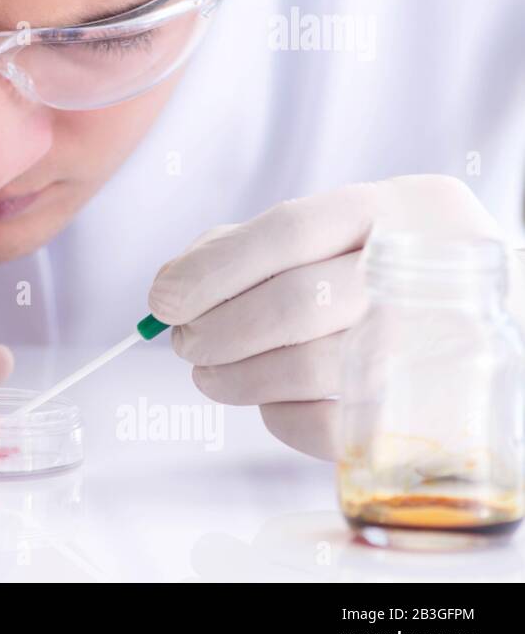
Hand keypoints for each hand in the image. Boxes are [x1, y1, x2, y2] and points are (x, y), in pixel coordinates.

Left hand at [146, 176, 523, 460]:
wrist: (469, 310)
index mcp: (405, 207)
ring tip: (209, 371)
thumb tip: (172, 287)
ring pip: (309, 368)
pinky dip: (279, 416)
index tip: (163, 299)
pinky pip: (332, 426)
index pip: (291, 230)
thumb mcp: (329, 228)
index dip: (212, 269)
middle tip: (185, 341)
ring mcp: (437, 346)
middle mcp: (430, 273)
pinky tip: (266, 398)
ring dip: (235, 377)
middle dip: (218, 329)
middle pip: (298, 302)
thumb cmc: (373, 265)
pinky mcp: (428, 413)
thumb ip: (242, 245)